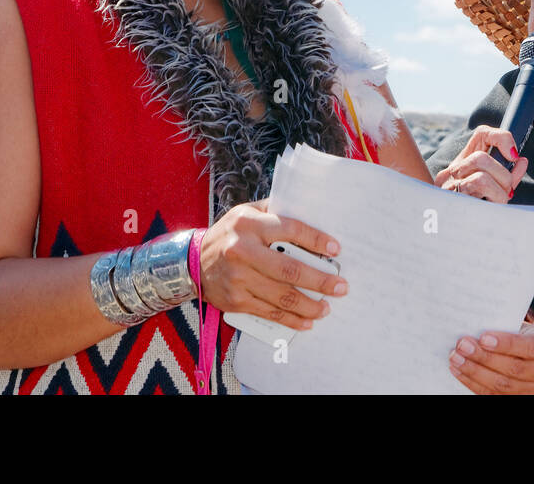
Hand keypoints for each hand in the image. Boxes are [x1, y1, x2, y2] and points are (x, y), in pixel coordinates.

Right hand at [198, 202, 346, 330]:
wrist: (192, 261)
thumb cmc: (230, 233)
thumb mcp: (248, 212)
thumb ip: (276, 212)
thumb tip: (312, 213)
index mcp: (249, 224)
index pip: (290, 230)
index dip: (316, 240)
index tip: (335, 250)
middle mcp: (242, 251)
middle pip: (289, 270)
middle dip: (320, 280)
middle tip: (341, 286)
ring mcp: (238, 279)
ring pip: (282, 297)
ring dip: (310, 305)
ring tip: (327, 306)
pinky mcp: (236, 301)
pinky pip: (269, 313)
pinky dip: (291, 319)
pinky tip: (307, 321)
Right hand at [434, 125, 527, 202]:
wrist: (448, 235)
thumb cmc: (475, 211)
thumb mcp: (492, 190)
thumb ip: (507, 176)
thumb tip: (521, 162)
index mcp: (464, 162)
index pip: (482, 134)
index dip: (502, 139)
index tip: (514, 156)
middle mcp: (452, 171)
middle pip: (481, 158)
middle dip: (503, 176)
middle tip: (506, 191)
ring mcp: (448, 187)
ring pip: (481, 178)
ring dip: (499, 193)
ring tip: (497, 203)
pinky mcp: (449, 203)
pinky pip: (477, 197)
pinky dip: (492, 203)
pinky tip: (490, 210)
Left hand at [448, 322, 533, 393]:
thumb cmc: (524, 333)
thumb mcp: (522, 325)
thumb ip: (504, 327)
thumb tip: (473, 327)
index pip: (530, 347)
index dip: (507, 344)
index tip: (483, 337)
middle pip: (515, 369)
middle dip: (485, 357)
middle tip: (463, 346)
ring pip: (503, 385)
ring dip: (475, 371)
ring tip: (456, 358)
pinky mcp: (519, 398)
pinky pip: (493, 394)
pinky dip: (473, 382)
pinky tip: (459, 370)